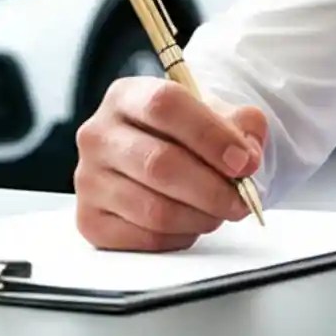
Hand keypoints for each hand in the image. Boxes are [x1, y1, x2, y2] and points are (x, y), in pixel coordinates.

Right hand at [74, 77, 266, 251]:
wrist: (157, 158)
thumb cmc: (185, 136)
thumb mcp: (216, 114)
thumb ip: (241, 125)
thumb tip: (247, 157)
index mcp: (126, 96)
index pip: (164, 105)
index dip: (210, 135)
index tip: (243, 161)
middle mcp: (98, 134)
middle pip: (159, 164)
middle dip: (213, 189)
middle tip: (241, 200)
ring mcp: (88, 179)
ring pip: (155, 210)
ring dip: (200, 217)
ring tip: (217, 211)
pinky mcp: (90, 219)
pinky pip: (145, 239)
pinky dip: (180, 237)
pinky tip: (188, 222)